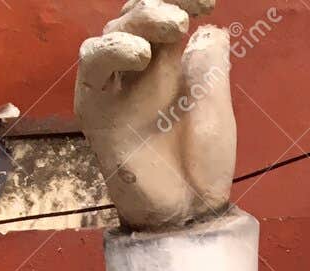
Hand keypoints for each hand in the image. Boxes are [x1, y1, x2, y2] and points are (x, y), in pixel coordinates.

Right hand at [75, 0, 235, 229]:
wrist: (188, 210)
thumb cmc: (202, 163)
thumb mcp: (216, 106)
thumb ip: (211, 65)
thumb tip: (210, 29)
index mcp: (168, 63)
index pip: (166, 14)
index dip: (181, 0)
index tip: (208, 2)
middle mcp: (138, 70)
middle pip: (136, 15)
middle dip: (159, 5)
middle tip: (184, 16)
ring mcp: (115, 86)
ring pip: (113, 33)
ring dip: (139, 20)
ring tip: (172, 26)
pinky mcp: (96, 108)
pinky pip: (93, 66)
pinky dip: (112, 51)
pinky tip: (140, 52)